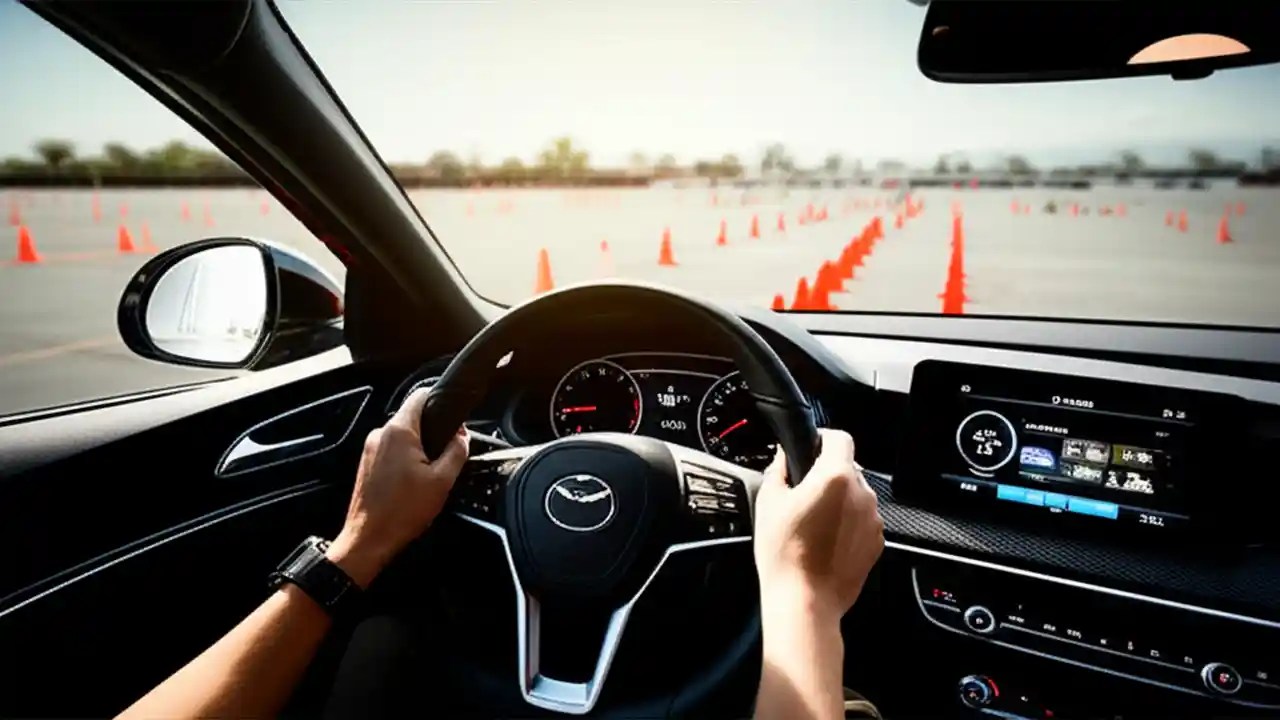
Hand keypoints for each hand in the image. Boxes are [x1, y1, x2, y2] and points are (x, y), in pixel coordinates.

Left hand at [326, 388, 468, 586]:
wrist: (368, 539)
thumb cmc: (402, 512)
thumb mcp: (442, 481)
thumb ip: (457, 452)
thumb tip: (463, 437)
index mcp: (399, 431)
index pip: (421, 395)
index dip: (442, 402)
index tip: (455, 421)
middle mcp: (381, 434)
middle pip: (413, 417)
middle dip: (433, 432)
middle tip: (447, 455)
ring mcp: (370, 449)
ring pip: (403, 436)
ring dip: (419, 448)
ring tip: (429, 475)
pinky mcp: (366, 464)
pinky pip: (391, 451)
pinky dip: (405, 460)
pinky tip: (413, 483)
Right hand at [753, 429, 883, 622]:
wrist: (805, 601)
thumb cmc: (785, 555)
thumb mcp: (768, 502)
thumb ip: (778, 469)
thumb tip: (784, 457)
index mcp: (835, 476)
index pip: (839, 438)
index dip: (823, 439)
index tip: (811, 448)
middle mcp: (861, 494)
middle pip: (847, 468)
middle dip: (827, 475)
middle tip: (802, 493)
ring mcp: (872, 520)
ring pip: (856, 496)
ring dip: (838, 501)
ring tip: (813, 524)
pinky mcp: (876, 542)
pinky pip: (862, 521)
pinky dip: (848, 524)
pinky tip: (825, 541)